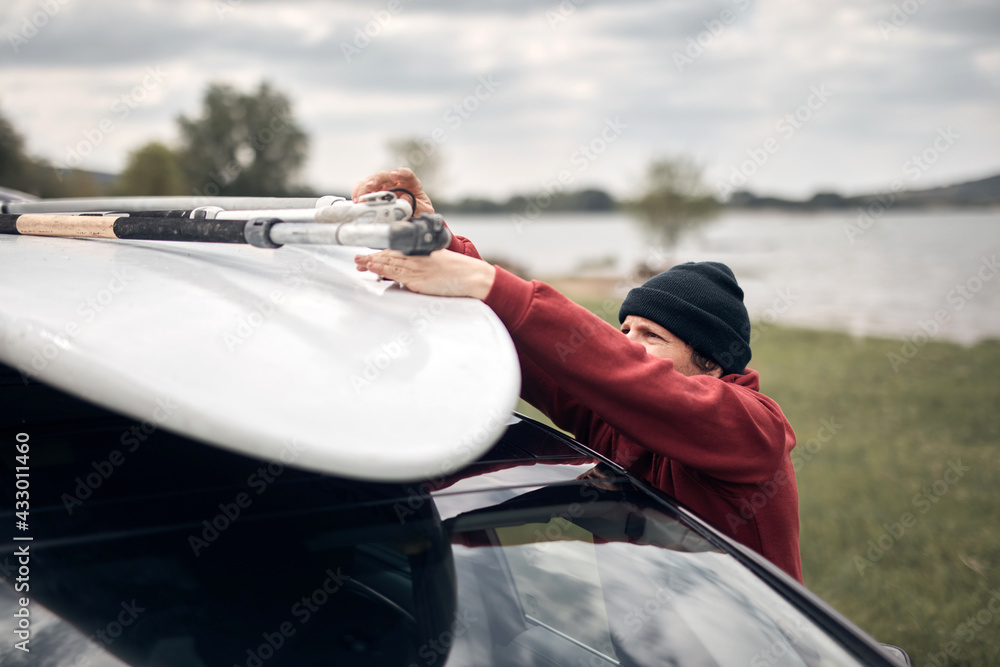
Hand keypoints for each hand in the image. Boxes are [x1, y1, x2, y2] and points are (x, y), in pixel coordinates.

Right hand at [351, 167, 434, 215]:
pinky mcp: (373, 193)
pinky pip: (363, 188)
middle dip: (376, 179)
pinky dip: (358, 192)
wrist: (413, 219)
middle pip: (384, 175)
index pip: (406, 174)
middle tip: (371, 186)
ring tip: (361, 197)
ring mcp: (383, 187)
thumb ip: (417, 205)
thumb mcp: (423, 211)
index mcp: (410, 184)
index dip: (401, 173)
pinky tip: (357, 199)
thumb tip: (405, 198)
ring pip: (372, 180)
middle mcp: (395, 183)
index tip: (395, 175)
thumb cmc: (418, 212)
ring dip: (365, 187)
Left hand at [355, 249, 495, 299]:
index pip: (397, 251)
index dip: (382, 253)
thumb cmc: (459, 272)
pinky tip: (372, 267)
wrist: (472, 277)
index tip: (371, 255)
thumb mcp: (440, 264)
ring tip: (359, 262)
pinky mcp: (418, 279)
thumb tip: (411, 275)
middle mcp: (417, 258)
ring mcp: (417, 268)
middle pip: (390, 255)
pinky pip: (396, 273)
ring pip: (389, 262)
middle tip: (357, 258)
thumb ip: (425, 266)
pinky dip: (382, 269)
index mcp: (422, 253)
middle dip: (372, 257)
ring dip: (372, 262)